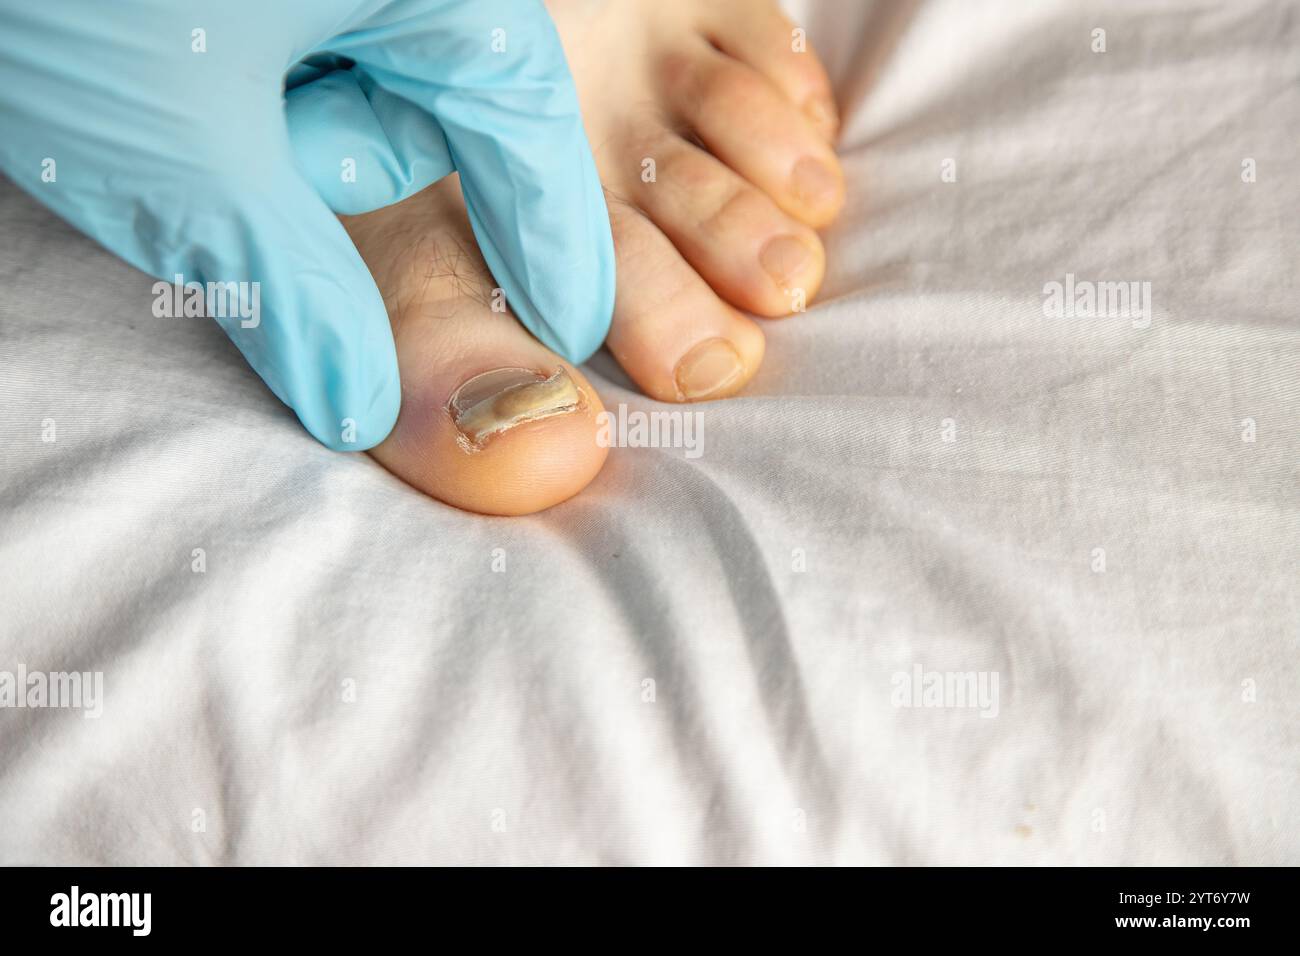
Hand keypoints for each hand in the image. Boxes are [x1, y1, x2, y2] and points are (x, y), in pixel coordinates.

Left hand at [0, 0, 613, 449]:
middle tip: (250, 163)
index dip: (551, 232)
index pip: (523, 111)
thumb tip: (363, 406)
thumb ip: (297, 296)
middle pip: (427, 95)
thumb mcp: (187, 163)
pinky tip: (173, 75)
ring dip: (282, 127)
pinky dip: (247, 89)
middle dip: (344, 159)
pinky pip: (301, 41)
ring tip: (178, 103)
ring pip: (352, 73)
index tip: (570, 326)